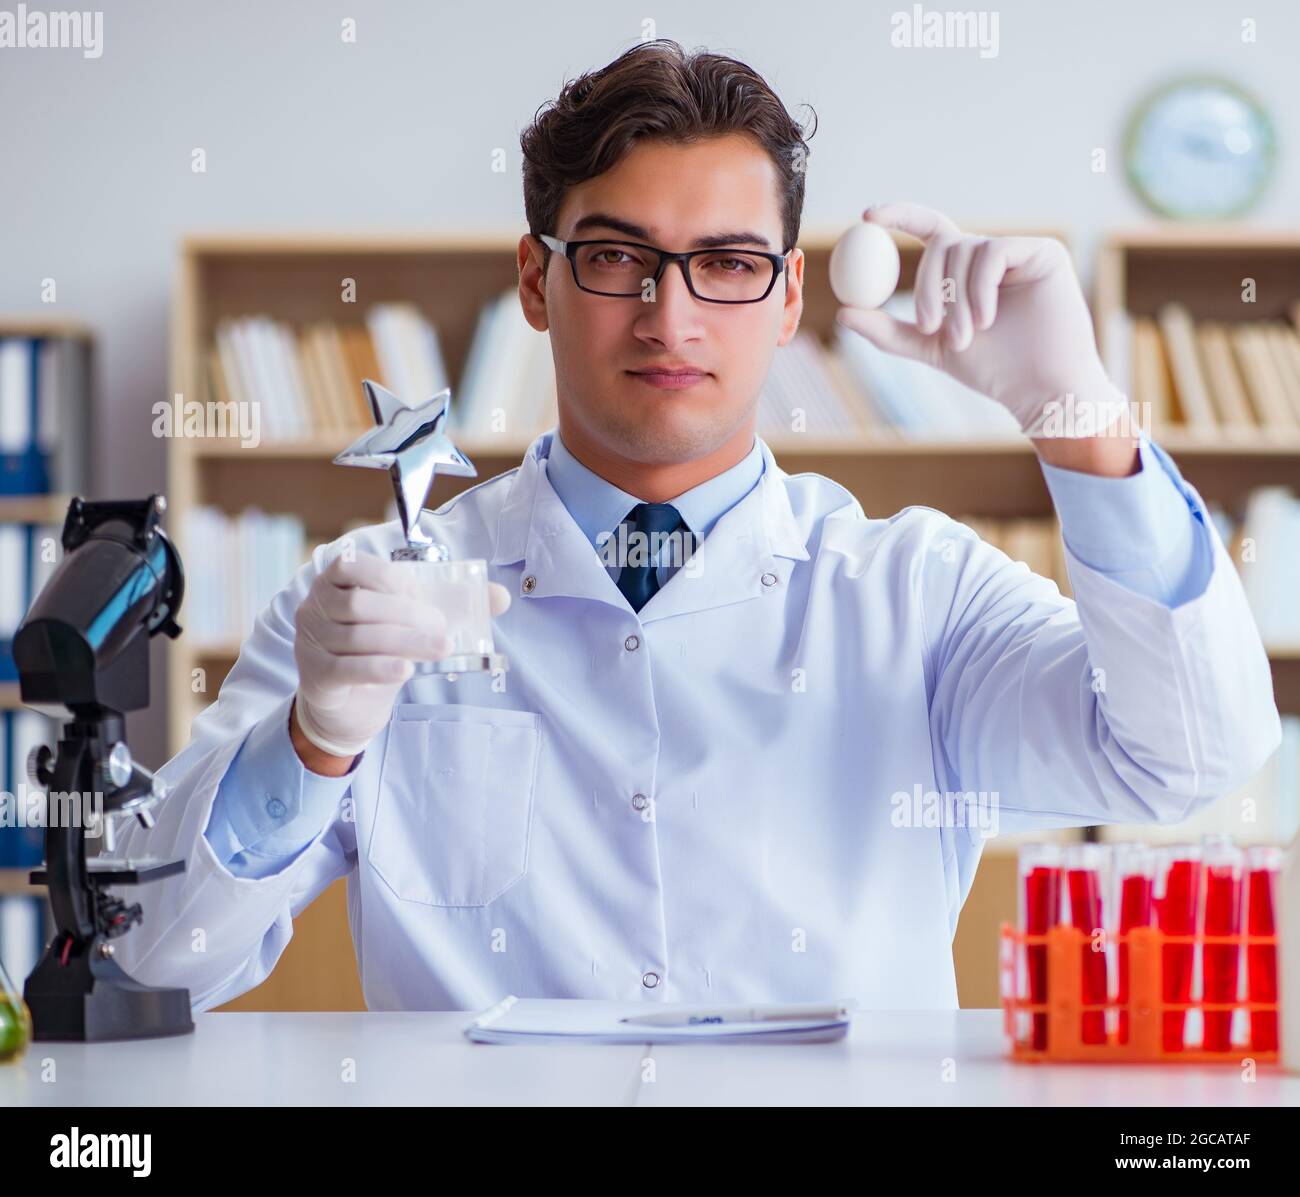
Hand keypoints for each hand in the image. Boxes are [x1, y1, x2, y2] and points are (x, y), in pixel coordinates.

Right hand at [293, 552, 511, 758]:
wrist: (351, 704)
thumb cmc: (381, 648)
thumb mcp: (413, 621)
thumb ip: (451, 604)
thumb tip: (500, 596)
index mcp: (335, 581)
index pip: (354, 566)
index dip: (392, 580)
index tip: (424, 598)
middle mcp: (315, 607)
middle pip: (360, 604)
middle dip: (407, 615)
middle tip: (442, 630)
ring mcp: (310, 642)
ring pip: (357, 637)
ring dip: (404, 642)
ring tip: (439, 649)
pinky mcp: (315, 677)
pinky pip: (347, 668)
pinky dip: (379, 668)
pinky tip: (406, 670)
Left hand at [835, 201, 1128, 437]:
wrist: (1041, 388)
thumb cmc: (992, 371)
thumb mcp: (931, 348)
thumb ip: (890, 331)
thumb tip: (843, 313)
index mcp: (963, 272)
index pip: (929, 229)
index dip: (899, 216)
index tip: (866, 217)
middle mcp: (989, 256)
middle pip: (942, 244)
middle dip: (927, 285)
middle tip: (927, 325)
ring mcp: (1018, 251)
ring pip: (965, 250)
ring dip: (955, 299)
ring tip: (966, 337)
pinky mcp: (1043, 252)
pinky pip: (994, 252)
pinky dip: (980, 287)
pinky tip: (988, 318)